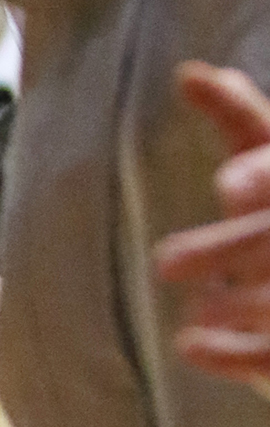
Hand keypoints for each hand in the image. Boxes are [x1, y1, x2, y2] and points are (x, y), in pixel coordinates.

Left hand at [155, 62, 269, 383]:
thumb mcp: (269, 157)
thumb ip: (239, 117)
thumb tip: (190, 72)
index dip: (266, 176)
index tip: (229, 184)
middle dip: (235, 249)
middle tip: (165, 263)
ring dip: (240, 306)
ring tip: (196, 310)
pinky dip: (235, 354)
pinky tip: (188, 345)